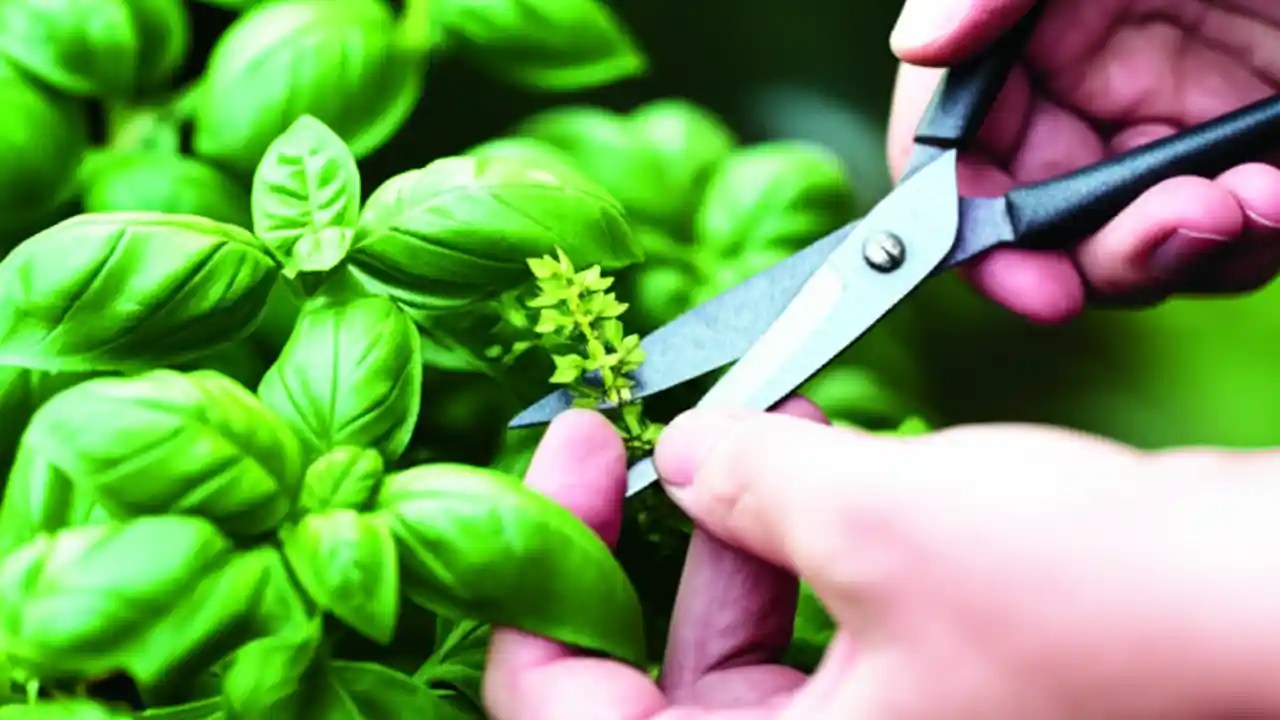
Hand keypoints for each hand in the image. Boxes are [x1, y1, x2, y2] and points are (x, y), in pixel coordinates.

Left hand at [484, 403, 1279, 718]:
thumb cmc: (1092, 598)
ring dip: (738, 523)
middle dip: (652, 542)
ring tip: (758, 428)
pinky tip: (818, 455)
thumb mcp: (877, 518)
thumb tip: (684, 454)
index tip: (564, 468)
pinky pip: (818, 613)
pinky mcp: (925, 684)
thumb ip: (745, 485)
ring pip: (741, 635)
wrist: (1259, 601)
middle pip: (655, 668)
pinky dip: (804, 533)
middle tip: (648, 436)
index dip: (542, 591)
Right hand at [887, 0, 1279, 321]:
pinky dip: (1257, 234)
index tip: (1032, 284)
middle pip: (1044, 231)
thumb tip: (922, 45)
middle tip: (1191, 222)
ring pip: (1140, 248)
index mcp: (1023, 46)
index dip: (972, 233)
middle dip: (1111, 253)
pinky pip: (1232, 233)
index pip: (955, 160)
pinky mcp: (1247, 150)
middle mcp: (1083, 96)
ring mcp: (1166, 126)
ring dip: (1196, 249)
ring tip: (1263, 198)